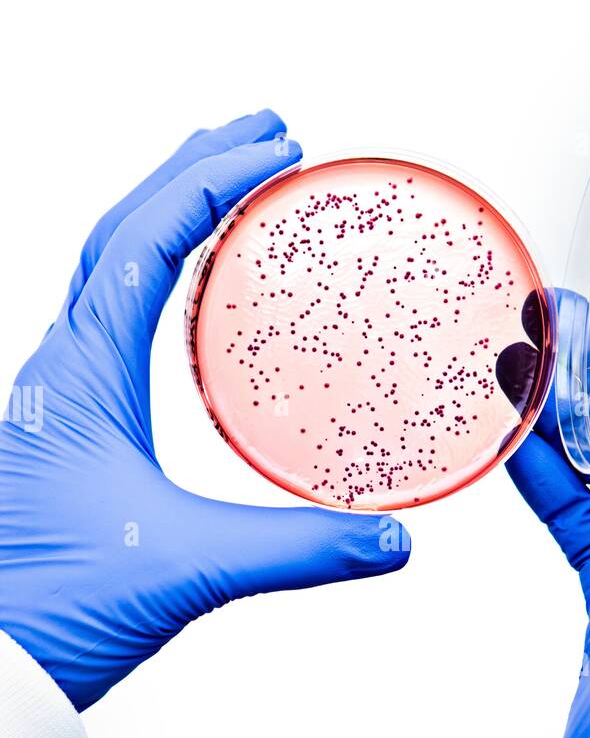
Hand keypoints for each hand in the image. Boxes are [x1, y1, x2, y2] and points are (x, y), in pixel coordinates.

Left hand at [0, 112, 408, 711]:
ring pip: (107, 270)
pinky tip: (186, 295)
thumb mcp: (188, 568)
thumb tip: (389, 538)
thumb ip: (298, 547)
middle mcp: (64, 373)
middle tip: (260, 131)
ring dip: (166, 212)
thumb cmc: (53, 606)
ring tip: (224, 181)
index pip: (148, 244)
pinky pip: (109, 320)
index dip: (212, 185)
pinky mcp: (72, 432)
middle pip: (121, 232)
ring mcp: (63, 399)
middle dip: (191, 168)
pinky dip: (153, 275)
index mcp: (83, 377)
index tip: (276, 151)